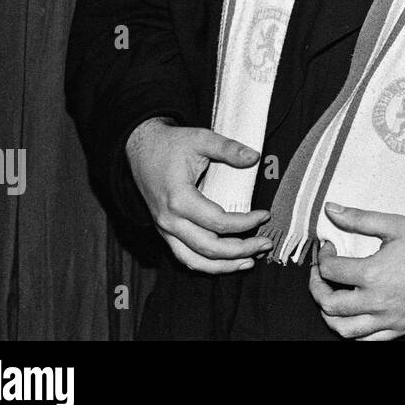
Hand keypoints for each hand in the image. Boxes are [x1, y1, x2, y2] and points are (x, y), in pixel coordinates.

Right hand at [125, 118, 272, 273]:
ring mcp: (165, 229)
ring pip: (195, 261)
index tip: (265, 215)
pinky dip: (206, 264)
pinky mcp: (165, 231)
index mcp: (179, 199)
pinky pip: (185, 257)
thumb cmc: (170, 144)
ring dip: (224, 265)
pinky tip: (226, 262)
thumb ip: (228, 148)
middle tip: (265, 243)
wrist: (140, 148)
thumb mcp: (200, 138)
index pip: (219, 222)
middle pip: (209, 248)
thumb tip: (255, 157)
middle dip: (241, 250)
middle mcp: (169, 220)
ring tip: (249, 261)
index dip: (246, 223)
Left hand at [308, 203, 404, 340]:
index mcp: (373, 273)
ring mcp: (387, 319)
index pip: (330, 270)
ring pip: (343, 329)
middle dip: (316, 286)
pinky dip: (353, 330)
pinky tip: (354, 314)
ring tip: (331, 297)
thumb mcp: (395, 225)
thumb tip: (331, 209)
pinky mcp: (398, 329)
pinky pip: (366, 340)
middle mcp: (376, 301)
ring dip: (329, 314)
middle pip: (329, 303)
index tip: (329, 248)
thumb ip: (359, 218)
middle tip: (321, 273)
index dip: (323, 256)